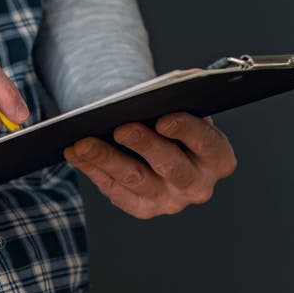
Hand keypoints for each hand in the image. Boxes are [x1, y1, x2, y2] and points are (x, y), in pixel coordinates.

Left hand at [64, 113, 237, 219]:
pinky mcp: (142, 209)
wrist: (159, 150)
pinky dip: (92, 168)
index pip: (207, 143)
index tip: (163, 119)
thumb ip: (182, 99)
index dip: (186, 131)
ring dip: (107, 159)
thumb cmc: (172, 123)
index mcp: (218, 159)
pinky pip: (113, 189)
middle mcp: (197, 185)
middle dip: (144, 145)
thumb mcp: (183, 111)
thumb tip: (172, 84)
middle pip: (170, 166)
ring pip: (135, 180)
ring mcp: (169, 201)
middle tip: (121, 128)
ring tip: (83, 142)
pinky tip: (75, 152)